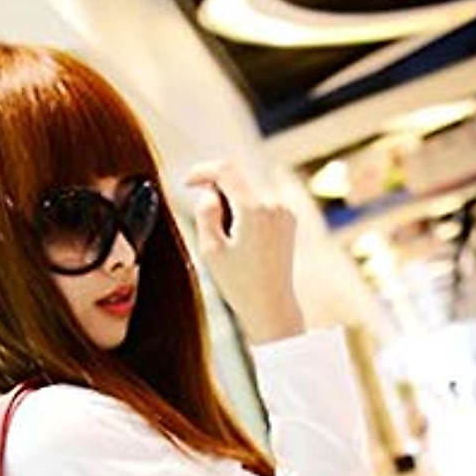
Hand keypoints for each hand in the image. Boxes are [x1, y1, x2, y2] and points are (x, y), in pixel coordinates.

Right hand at [183, 158, 305, 343]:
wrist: (271, 306)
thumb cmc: (240, 284)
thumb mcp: (210, 250)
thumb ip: (205, 213)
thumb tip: (210, 192)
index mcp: (254, 210)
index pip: (225, 170)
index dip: (202, 171)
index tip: (188, 183)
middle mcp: (274, 204)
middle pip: (237, 180)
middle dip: (218, 195)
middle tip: (212, 228)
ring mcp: (284, 210)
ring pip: (248, 191)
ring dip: (232, 205)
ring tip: (232, 242)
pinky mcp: (288, 218)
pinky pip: (260, 202)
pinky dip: (246, 212)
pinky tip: (245, 241)